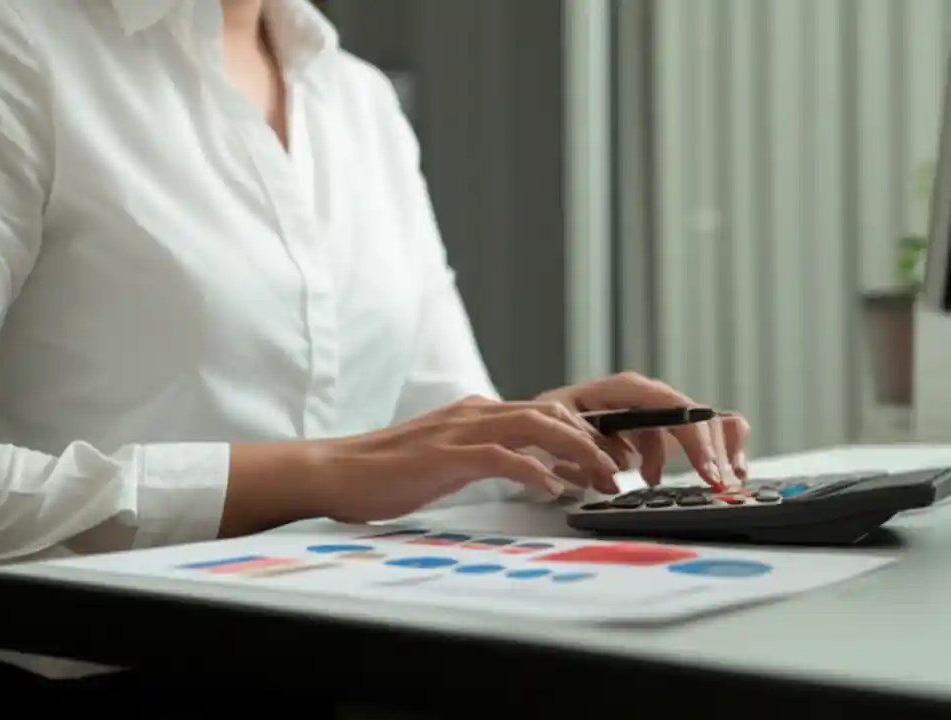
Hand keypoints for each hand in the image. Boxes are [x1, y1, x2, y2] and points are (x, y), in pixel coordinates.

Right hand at [305, 395, 621, 522]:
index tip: (608, 461)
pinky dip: (533, 470)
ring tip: (598, 479)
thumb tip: (539, 474)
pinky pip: (500, 456)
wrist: (335, 472)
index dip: (583, 433)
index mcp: (477, 413)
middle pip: (550, 412)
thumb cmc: (389, 473)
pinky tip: (552, 489)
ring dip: (574, 451)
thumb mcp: (450, 461)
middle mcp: (473, 412)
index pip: (545, 411)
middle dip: (591, 440)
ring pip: (534, 426)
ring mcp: (458, 430)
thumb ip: (491, 459)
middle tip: (615, 473)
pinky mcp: (444, 455)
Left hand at [536, 372, 750, 488]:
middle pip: (692, 412)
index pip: (668, 404)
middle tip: (718, 482)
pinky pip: (680, 439)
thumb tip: (614, 471)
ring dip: (706, 452)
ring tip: (713, 480)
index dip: (691, 434)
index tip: (705, 466)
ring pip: (694, 424)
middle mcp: (641, 396)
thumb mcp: (554, 428)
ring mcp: (647, 411)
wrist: (533, 423)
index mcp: (621, 390)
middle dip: (711, 447)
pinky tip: (667, 479)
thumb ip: (583, 446)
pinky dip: (690, 456)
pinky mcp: (648, 429)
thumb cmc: (543, 420)